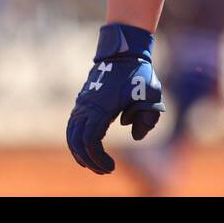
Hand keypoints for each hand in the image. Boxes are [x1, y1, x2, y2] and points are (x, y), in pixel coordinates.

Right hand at [66, 23, 165, 174]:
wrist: (124, 52)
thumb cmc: (139, 73)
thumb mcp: (151, 94)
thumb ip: (147, 119)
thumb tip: (136, 136)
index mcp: (102, 107)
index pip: (91, 141)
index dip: (98, 158)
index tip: (111, 167)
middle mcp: (87, 106)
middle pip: (77, 142)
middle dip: (89, 160)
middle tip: (104, 170)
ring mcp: (82, 103)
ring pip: (71, 134)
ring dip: (80, 152)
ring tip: (93, 164)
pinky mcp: (82, 101)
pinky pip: (73, 125)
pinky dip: (76, 140)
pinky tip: (86, 148)